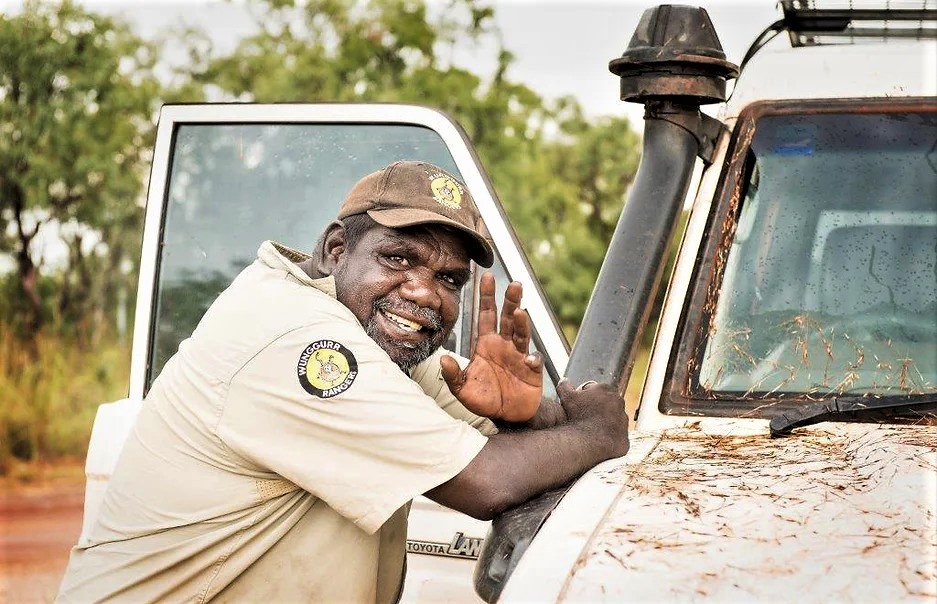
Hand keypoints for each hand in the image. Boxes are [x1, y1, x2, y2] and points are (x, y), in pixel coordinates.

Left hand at [440, 272, 543, 421]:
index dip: (486, 296)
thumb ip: (452, 375)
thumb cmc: (484, 399)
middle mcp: (504, 345)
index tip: (486, 276)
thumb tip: (443, 359)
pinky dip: (532, 359)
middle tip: (515, 284)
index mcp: (486, 345)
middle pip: (508, 317)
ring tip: (520, 312)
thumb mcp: (462, 389)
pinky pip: (533, 361)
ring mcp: (519, 356)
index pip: (486, 315)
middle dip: (511, 300)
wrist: (506, 416)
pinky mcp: (532, 371)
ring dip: (522, 322)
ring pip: (522, 333)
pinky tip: (528, 359)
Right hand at [557, 379, 628, 458]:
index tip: (580, 405)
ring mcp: (623, 419)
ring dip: (604, 423)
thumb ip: (565, 386)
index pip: (597, 390)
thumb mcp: (567, 398)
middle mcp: (619, 402)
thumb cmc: (578, 417)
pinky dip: (609, 437)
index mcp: (606, 389)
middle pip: (607, 403)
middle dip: (597, 409)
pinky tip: (598, 440)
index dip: (587, 397)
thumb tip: (564, 380)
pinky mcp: (625, 435)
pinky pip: (616, 436)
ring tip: (591, 431)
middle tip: (584, 418)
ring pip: (613, 419)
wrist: (589, 442)